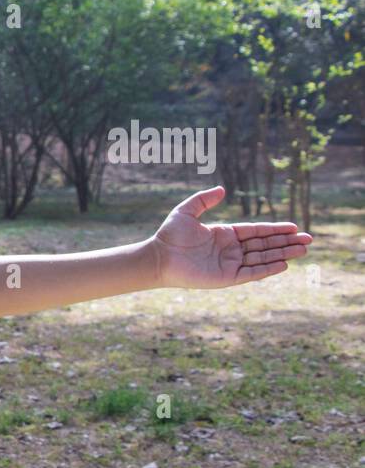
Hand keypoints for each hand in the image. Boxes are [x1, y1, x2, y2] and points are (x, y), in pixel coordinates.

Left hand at [150, 185, 312, 288]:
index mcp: (224, 234)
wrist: (158, 257)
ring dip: (283, 254)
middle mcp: (230, 250)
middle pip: (264, 244)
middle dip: (286, 242)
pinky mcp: (226, 278)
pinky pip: (251, 273)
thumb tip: (222, 189)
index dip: (275, 230)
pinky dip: (267, 269)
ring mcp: (229, 264)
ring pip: (262, 258)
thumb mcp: (187, 211)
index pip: (256, 231)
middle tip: (308, 240)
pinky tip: (283, 264)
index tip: (294, 227)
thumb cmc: (170, 235)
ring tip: (303, 250)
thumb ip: (204, 199)